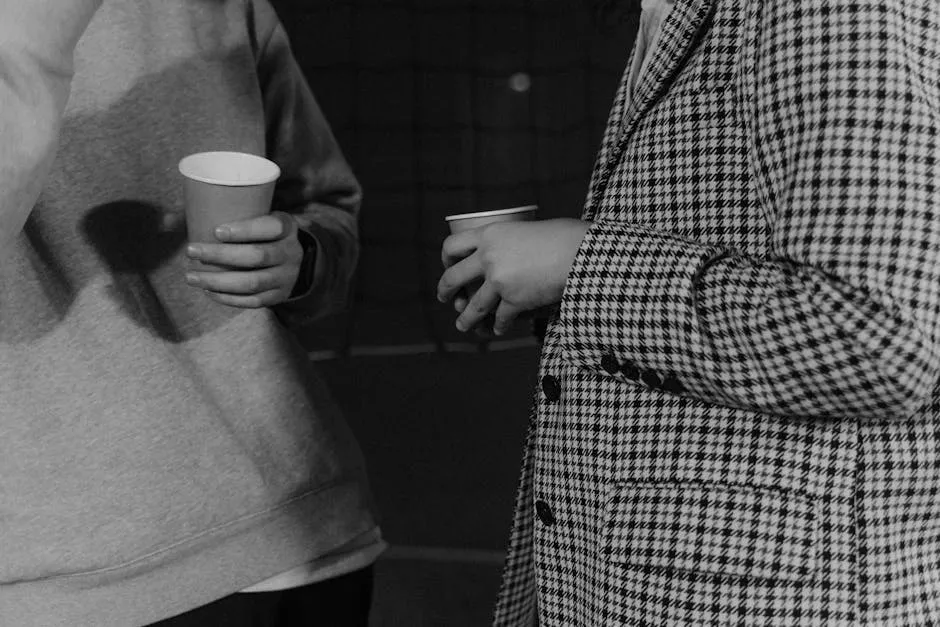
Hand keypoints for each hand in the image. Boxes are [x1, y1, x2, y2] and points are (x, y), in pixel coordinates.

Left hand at [185, 211, 303, 307]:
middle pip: (257, 256)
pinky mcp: (279, 296)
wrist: (289, 259)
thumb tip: (180, 218)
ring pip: (252, 283)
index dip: (246, 230)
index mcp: (287, 228)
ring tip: (191, 276)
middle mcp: (291, 253)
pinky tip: (207, 290)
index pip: (272, 227)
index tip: (216, 231)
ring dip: (218, 281)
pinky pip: (253, 301)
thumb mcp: (261, 216)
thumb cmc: (262, 232)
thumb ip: (234, 213)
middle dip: (220, 255)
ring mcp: (287, 277)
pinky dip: (228, 297)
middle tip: (191, 251)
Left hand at [437, 218, 588, 334]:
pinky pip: (500, 318)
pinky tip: (499, 329)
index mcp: (490, 234)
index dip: (446, 257)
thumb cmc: (565, 236)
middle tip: (445, 297)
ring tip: (462, 325)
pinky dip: (499, 326)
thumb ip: (515, 241)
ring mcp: (498, 280)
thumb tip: (515, 252)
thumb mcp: (530, 229)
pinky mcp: (513, 300)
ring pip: (473, 306)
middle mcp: (488, 257)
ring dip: (466, 318)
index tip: (449, 265)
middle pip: (453, 277)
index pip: (452, 244)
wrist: (580, 253)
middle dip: (445, 290)